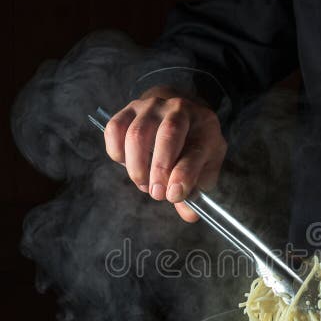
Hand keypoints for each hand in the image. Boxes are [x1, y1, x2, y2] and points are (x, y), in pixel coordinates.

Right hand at [104, 86, 226, 221]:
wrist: (179, 113)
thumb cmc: (194, 145)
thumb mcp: (205, 166)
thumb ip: (196, 190)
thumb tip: (188, 215)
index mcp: (206, 125)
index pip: (195, 151)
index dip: (183, 176)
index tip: (173, 195)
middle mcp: (180, 109)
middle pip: (168, 135)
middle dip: (159, 170)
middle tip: (156, 194)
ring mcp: (153, 105)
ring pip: (137, 134)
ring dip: (137, 166)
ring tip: (144, 183)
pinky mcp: (129, 108)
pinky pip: (115, 130)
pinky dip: (117, 152)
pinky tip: (127, 164)